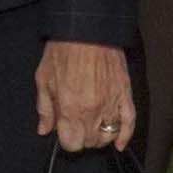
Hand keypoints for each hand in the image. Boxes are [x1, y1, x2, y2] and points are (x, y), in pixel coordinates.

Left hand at [37, 38, 136, 154]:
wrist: (86, 29)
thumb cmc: (62, 50)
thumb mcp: (44, 79)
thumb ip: (45, 108)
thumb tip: (44, 130)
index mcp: (70, 109)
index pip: (72, 144)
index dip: (67, 140)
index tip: (65, 131)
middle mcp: (92, 111)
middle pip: (90, 141)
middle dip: (82, 137)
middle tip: (77, 124)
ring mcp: (111, 103)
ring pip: (109, 135)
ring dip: (100, 136)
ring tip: (93, 127)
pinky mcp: (124, 94)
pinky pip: (129, 122)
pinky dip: (125, 136)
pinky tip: (119, 144)